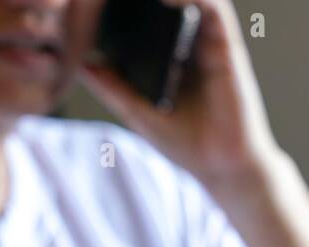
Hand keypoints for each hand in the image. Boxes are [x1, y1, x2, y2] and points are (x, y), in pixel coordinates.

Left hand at [81, 0, 281, 194]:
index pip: (148, 18)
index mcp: (170, 57)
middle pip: (172, 3)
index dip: (126, 5)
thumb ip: (113, 87)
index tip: (96, 2)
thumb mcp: (138, 113)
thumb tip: (80, 64)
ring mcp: (209, 44)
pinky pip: (213, 11)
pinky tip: (165, 0)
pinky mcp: (228, 49)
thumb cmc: (187, 143)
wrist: (223, 168)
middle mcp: (191, 45)